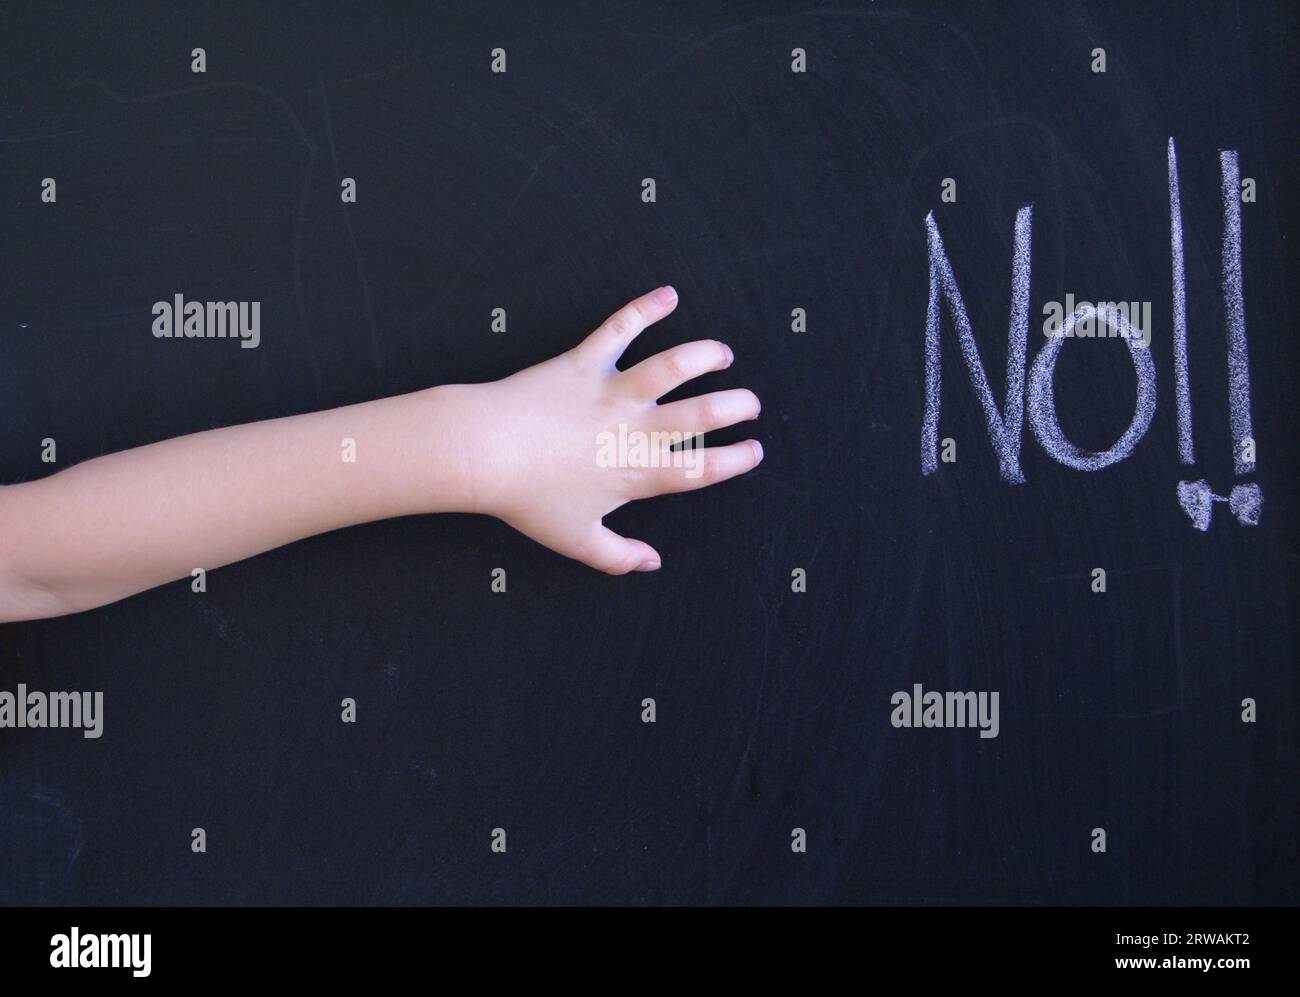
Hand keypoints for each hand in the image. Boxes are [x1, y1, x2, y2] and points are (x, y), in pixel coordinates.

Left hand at [447, 286, 762, 573]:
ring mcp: (612, 392)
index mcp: (638, 473)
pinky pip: (620, 327)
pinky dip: (646, 306)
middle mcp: (635, 429)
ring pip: (674, 365)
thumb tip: (651, 565)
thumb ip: (619, 556)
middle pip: (702, 414)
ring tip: (723, 355)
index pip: (702, 468)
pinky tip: (668, 294)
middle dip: (737, 406)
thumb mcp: (577, 540)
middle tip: (749, 403)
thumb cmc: (527, 500)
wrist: (482, 453)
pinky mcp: (585, 361)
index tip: (754, 451)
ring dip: (706, 356)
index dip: (736, 460)